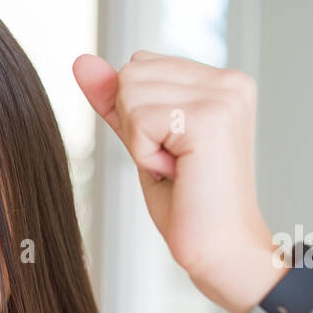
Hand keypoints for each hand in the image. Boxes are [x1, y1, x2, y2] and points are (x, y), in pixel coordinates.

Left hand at [73, 50, 284, 312]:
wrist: (219, 251)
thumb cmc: (187, 204)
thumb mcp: (142, 142)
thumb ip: (115, 100)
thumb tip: (81, 61)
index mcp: (222, 81)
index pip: (140, 65)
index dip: (136, 116)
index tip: (172, 152)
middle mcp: (230, 80)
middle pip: (131, 73)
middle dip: (136, 126)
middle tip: (175, 164)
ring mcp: (224, 96)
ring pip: (131, 92)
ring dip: (141, 142)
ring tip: (179, 169)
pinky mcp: (210, 117)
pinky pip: (139, 120)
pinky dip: (145, 154)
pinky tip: (178, 173)